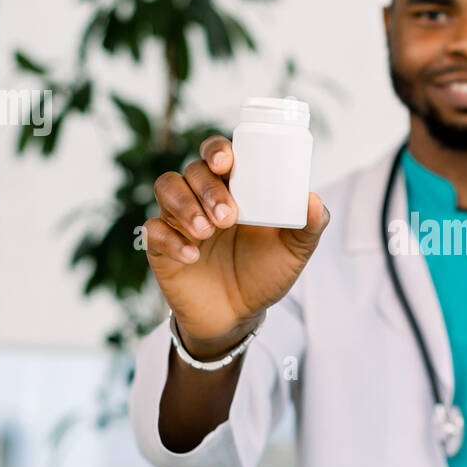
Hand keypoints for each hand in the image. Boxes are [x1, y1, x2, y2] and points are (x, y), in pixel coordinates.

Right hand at [144, 135, 330, 357]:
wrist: (238, 316)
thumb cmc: (264, 274)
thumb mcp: (293, 252)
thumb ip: (309, 227)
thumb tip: (314, 201)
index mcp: (235, 189)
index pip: (219, 154)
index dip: (217, 150)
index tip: (225, 162)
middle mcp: (203, 197)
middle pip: (193, 170)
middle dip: (208, 188)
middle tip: (228, 217)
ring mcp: (179, 220)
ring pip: (167, 188)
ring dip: (185, 206)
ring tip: (207, 232)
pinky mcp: (161, 246)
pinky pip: (152, 230)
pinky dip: (170, 239)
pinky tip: (192, 256)